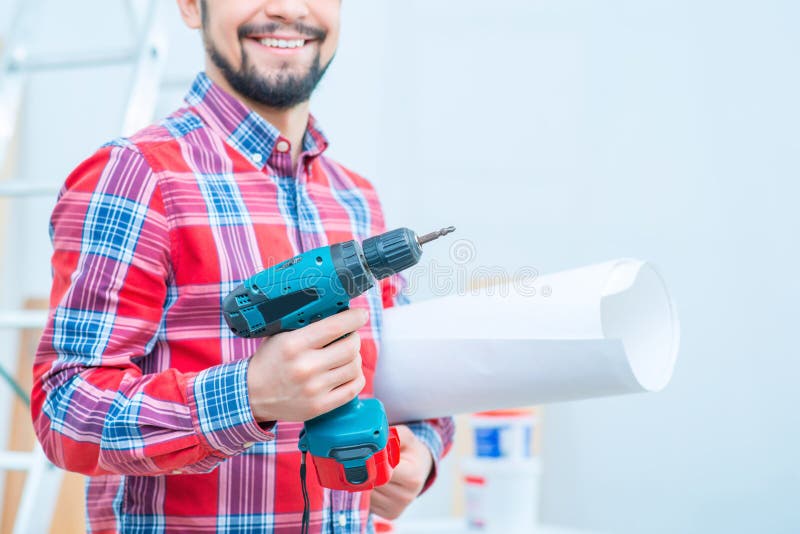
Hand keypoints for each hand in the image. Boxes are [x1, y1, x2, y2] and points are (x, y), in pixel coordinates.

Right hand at [246, 308, 367, 421]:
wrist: (252, 394)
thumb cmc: (270, 360)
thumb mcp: (280, 335)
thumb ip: (305, 323)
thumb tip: (336, 309)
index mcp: (294, 344)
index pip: (335, 327)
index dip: (354, 318)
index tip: (360, 314)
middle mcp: (305, 367)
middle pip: (350, 347)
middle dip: (354, 337)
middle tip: (349, 336)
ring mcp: (314, 389)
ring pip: (354, 367)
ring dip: (354, 357)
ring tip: (345, 355)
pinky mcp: (320, 406)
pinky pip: (354, 388)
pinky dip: (356, 377)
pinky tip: (347, 372)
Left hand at [369, 425, 433, 519]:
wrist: (420, 469)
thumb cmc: (410, 451)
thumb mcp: (406, 437)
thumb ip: (392, 435)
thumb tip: (374, 436)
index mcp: (412, 477)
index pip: (384, 472)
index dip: (372, 462)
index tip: (365, 453)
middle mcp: (406, 496)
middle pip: (374, 484)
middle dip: (365, 471)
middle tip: (359, 460)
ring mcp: (397, 508)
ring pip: (369, 495)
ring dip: (363, 482)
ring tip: (367, 470)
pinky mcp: (389, 515)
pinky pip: (369, 503)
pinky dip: (366, 492)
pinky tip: (372, 481)